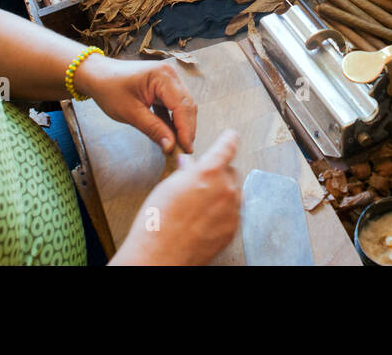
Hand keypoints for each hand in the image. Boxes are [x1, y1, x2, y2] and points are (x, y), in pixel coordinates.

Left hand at [77, 55, 195, 153]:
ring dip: (182, 125)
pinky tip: (171, 134)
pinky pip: (174, 105)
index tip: (186, 149)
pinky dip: (174, 120)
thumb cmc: (110, 89)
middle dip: (187, 129)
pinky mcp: (164, 86)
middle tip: (184, 151)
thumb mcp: (130, 113)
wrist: (97, 76)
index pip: (182, 106)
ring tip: (178, 145)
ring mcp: (169, 79)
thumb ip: (153, 129)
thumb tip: (171, 146)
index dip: (186, 129)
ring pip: (183, 106)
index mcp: (163, 76)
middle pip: (187, 106)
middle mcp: (170, 75)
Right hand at [111, 129, 240, 265]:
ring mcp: (232, 210)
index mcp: (209, 171)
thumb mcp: (168, 186)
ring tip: (198, 205)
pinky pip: (233, 212)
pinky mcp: (233, 229)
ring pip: (234, 192)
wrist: (159, 256)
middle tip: (198, 184)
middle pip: (230, 171)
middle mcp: (225, 188)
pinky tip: (203, 219)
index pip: (228, 145)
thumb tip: (189, 165)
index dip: (229, 139)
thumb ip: (185, 171)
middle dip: (217, 174)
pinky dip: (223, 211)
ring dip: (221, 193)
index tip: (231, 136)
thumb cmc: (158, 223)